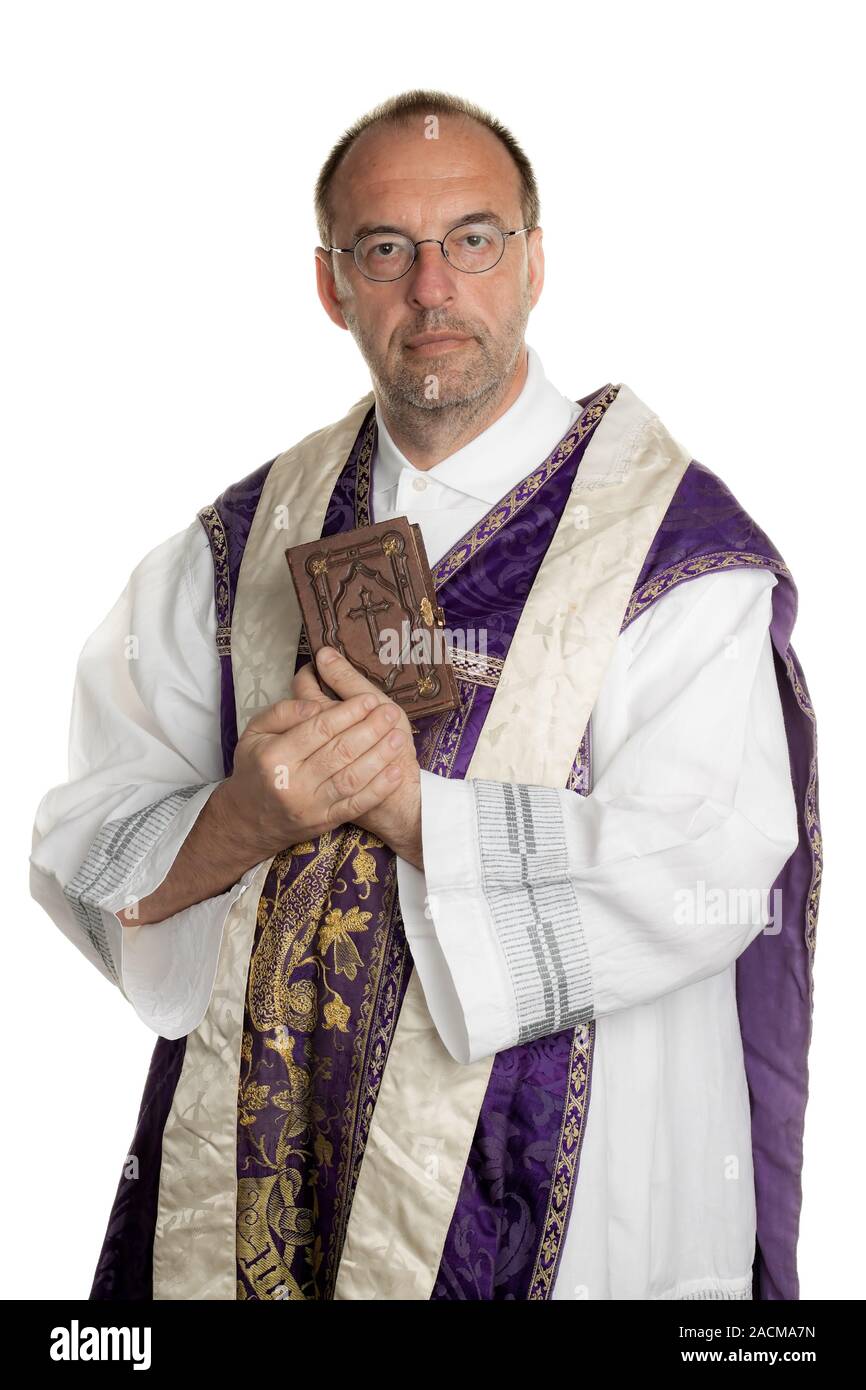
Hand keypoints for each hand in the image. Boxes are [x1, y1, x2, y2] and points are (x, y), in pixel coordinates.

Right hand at [219, 676, 409, 860]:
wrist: (248, 821)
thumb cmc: (255, 769)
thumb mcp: (254, 733)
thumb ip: (283, 713)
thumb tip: (316, 704)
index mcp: (274, 756)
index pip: (319, 729)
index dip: (348, 713)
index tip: (369, 700)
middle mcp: (293, 782)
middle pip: (340, 751)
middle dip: (371, 730)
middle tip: (391, 713)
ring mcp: (311, 806)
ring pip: (352, 777)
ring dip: (380, 756)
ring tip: (399, 736)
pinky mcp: (325, 822)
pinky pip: (357, 805)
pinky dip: (379, 789)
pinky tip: (395, 772)